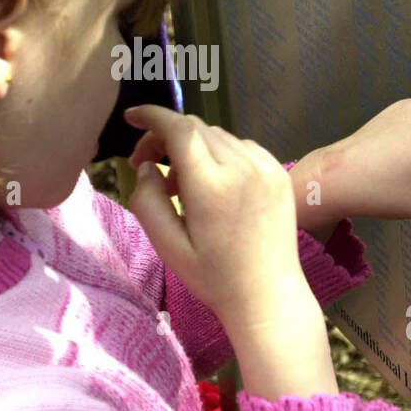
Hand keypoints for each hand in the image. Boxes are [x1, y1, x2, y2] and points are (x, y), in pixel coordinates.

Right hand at [122, 106, 305, 322]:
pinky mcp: (279, 171)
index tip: (131, 117)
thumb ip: (148, 201)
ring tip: (180, 184)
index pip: (179, 128)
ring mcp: (266, 167)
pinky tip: (212, 183)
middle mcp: (242, 167)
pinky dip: (219, 153)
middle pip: (195, 128)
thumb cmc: (214, 277)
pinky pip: (241, 146)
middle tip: (147, 166)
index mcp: (212, 186)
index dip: (151, 116)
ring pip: (217, 135)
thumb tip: (147, 166)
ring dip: (191, 147)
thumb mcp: (168, 246)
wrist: (268, 295)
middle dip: (164, 137)